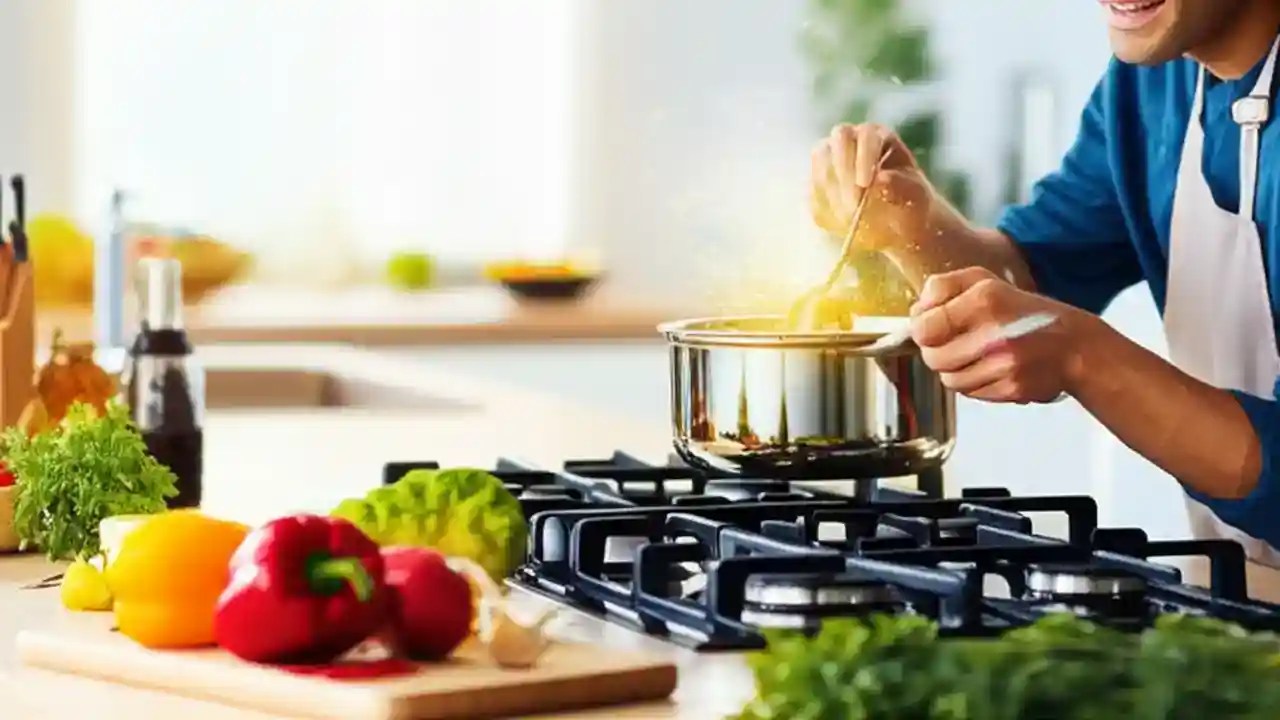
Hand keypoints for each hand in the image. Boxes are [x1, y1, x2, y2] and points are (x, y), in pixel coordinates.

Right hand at [809, 123, 930, 248]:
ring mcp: (830, 159)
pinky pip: (813, 191)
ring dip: (833, 191)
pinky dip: (824, 208)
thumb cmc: (911, 203)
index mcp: (878, 136)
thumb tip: (879, 180)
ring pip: (820, 163)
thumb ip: (900, 186)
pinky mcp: (818, 183)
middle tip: (853, 202)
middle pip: (837, 140)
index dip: (863, 157)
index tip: (865, 184)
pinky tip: (841, 224)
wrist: (897, 225)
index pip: (865, 135)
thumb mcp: (915, 195)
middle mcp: (851, 141)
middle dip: (844, 170)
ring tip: (850, 218)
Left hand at [909, 267, 1097, 403]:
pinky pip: (971, 393)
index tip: (930, 327)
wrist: (1074, 345)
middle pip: (933, 357)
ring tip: (974, 355)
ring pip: (949, 380)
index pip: (924, 327)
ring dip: (955, 369)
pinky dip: (974, 383)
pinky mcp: (1012, 388)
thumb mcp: (985, 282)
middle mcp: (995, 332)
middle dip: (936, 351)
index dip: (921, 330)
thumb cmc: (1022, 312)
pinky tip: (990, 369)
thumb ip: (943, 287)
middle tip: (953, 343)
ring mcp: (1005, 364)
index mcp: (985, 299)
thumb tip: (916, 311)